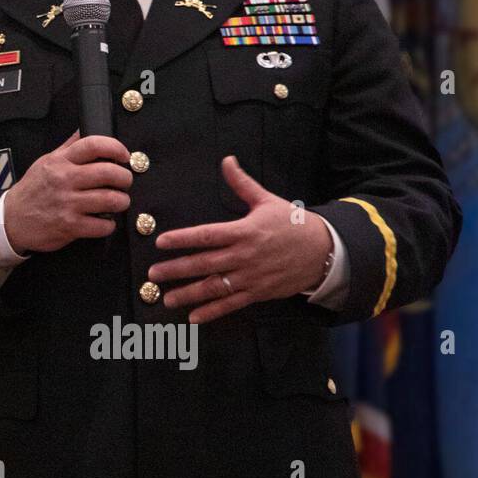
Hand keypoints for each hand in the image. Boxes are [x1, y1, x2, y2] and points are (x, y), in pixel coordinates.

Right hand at [2, 131, 132, 253]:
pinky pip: (102, 225)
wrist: (12, 218)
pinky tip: (104, 220)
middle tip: (125, 181)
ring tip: (119, 201)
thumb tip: (85, 129)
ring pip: (111, 199)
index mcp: (60, 161)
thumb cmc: (32, 189)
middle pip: (109, 173)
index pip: (94, 145)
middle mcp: (64, 180)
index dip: (116, 147)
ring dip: (122, 201)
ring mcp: (68, 204)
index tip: (124, 156)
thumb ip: (68, 146)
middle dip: (125, 178)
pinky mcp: (70, 226)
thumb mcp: (46, 161)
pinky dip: (109, 224)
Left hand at [148, 155, 333, 323]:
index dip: (183, 238)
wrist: (325, 251)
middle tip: (152, 274)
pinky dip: (213, 311)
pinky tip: (193, 317)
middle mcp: (245, 256)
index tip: (161, 242)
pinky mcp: (259, 293)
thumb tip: (227, 160)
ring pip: (215, 287)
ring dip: (189, 294)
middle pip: (205, 264)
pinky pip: (232, 304)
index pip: (207, 235)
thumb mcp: (267, 200)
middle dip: (177, 270)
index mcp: (244, 231)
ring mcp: (251, 277)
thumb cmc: (292, 223)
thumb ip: (242, 183)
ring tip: (166, 299)